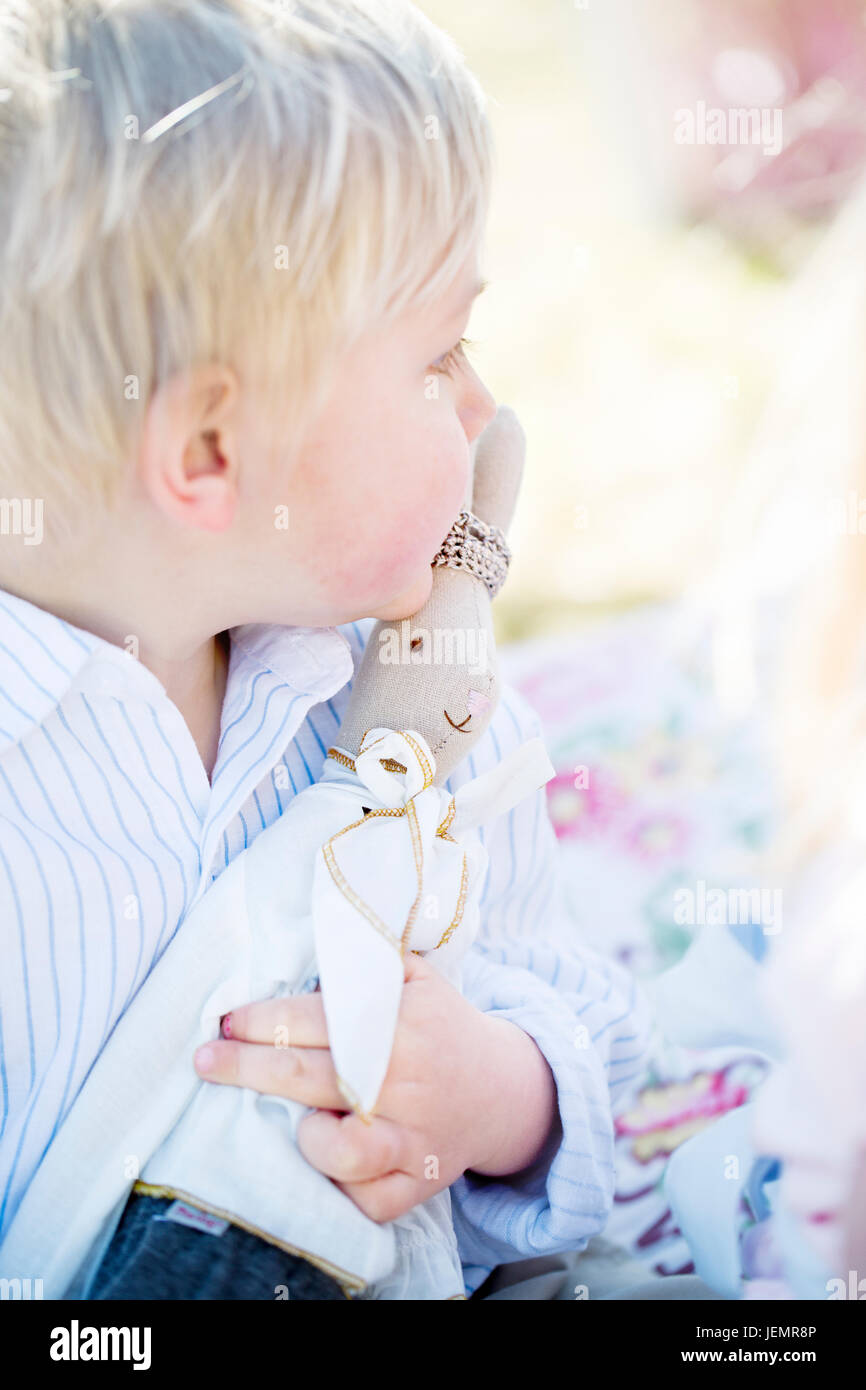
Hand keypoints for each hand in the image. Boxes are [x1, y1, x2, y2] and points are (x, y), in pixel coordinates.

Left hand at [193, 953, 558, 1222]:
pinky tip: (325, 1169)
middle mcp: (405, 1081)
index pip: (315, 1020)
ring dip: (306, 1140)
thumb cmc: (440, 1026)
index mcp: (400, 1024)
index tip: (225, 1021)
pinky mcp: (419, 1183)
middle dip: (244, 1068)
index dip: (260, 1021)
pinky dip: (343, 1193)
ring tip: (290, 1126)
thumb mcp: (415, 975)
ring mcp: (413, 1137)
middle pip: (308, 1078)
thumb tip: (306, 938)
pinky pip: (371, 1203)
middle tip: (204, 1062)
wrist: (504, 1089)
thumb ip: (365, 958)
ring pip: (344, 1153)